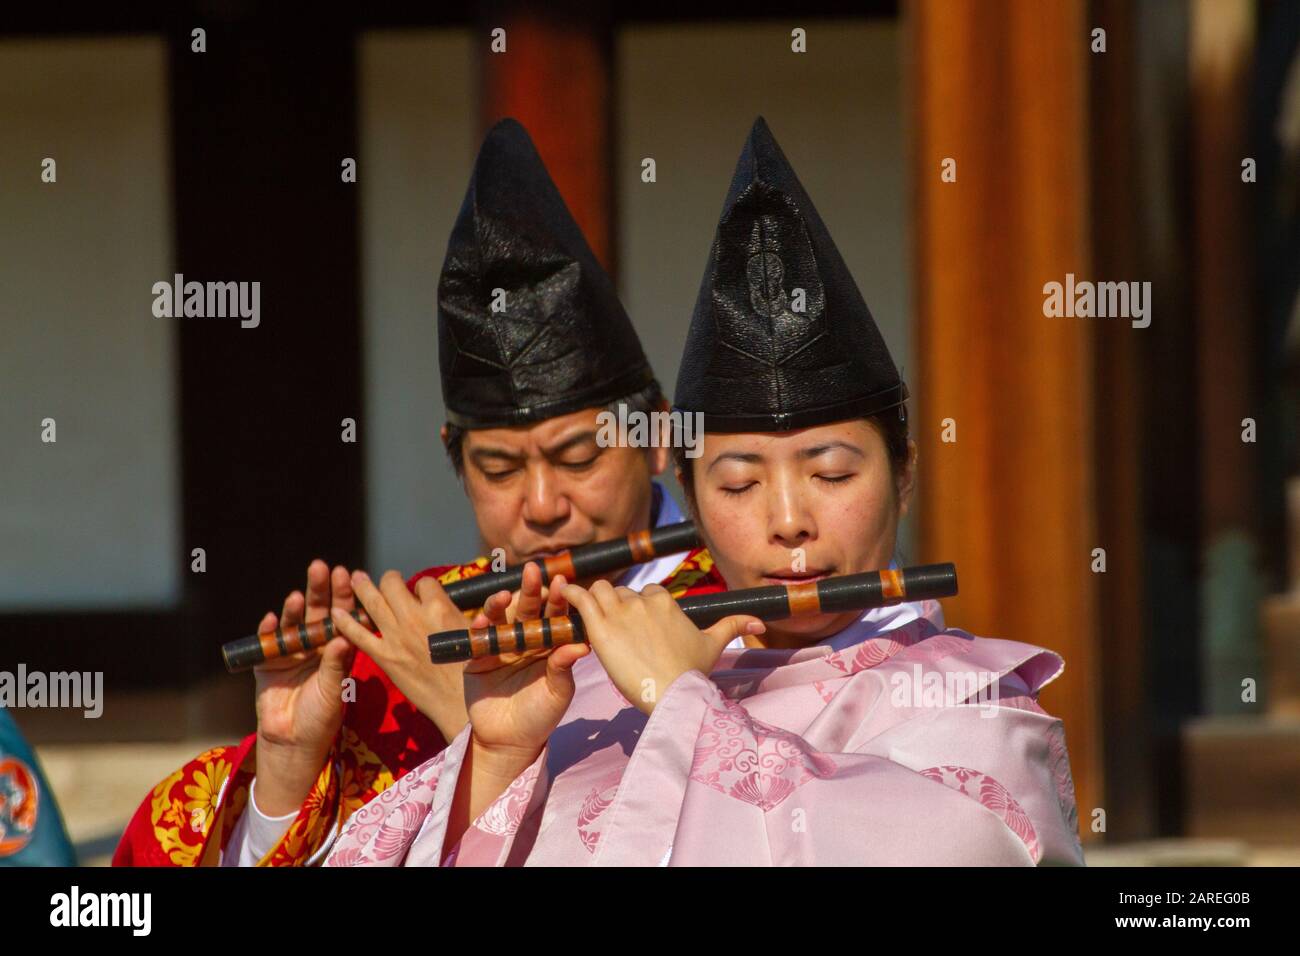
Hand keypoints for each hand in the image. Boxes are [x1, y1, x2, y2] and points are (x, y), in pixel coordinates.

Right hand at [253, 560, 357, 815]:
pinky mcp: (267, 663)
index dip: (344, 596)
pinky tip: (269, 619)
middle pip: (316, 612)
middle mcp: (314, 645)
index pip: (342, 616)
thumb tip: (344, 637)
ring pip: (292, 623)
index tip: (348, 575)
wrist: (293, 742)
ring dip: (294, 609)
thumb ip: (336, 664)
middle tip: (320, 568)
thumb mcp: (333, 690)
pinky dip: (267, 632)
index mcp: (336, 648)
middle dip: (319, 590)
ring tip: (298, 597)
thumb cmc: (322, 716)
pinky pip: (266, 643)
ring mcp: (290, 652)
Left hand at [329, 569, 474, 741]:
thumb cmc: (476, 670)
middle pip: (393, 585)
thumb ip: (457, 615)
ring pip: (372, 602)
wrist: (461, 703)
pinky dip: (345, 623)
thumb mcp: (475, 632)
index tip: (422, 594)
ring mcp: (396, 637)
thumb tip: (448, 606)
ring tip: (356, 578)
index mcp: (440, 608)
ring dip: (362, 587)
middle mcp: (414, 617)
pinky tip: (336, 614)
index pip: (424, 582)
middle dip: (390, 579)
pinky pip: (359, 635)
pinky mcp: (385, 658)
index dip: (423, 586)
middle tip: (389, 580)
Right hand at [458, 563, 584, 768]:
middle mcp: (524, 639)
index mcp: (548, 644)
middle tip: (534, 571)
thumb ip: (564, 667)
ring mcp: (500, 646)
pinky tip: (482, 621)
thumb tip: (582, 645)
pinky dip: (479, 627)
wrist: (510, 742)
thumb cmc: (541, 715)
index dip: (558, 599)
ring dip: (501, 603)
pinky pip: (477, 638)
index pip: (554, 615)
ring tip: (506, 596)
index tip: (564, 584)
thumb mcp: (558, 692)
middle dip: (530, 589)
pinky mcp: (478, 658)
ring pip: (500, 617)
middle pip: (527, 609)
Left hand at [559, 581, 764, 715]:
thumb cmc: (692, 673)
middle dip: (617, 607)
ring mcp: (621, 612)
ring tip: (588, 617)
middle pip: (622, 593)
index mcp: (666, 602)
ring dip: (594, 600)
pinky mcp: (601, 628)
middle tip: (613, 630)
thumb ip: (734, 626)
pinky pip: (580, 599)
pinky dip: (570, 595)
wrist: (673, 694)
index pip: (647, 593)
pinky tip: (563, 597)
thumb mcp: (714, 646)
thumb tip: (761, 623)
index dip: (639, 607)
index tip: (636, 625)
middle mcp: (643, 601)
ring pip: (601, 591)